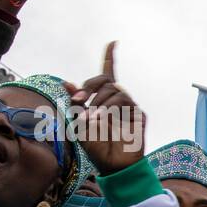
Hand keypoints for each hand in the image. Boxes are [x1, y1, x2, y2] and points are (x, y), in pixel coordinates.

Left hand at [63, 42, 145, 174]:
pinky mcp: (139, 115)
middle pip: (107, 81)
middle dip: (90, 88)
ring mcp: (130, 106)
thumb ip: (75, 103)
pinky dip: (110, 110)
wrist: (112, 164)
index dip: (110, 57)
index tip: (113, 42)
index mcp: (104, 98)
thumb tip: (67, 83)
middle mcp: (119, 99)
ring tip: (92, 120)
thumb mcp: (79, 123)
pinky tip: (104, 122)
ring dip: (99, 104)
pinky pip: (124, 103)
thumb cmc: (96, 146)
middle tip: (78, 102)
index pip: (108, 74)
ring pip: (114, 91)